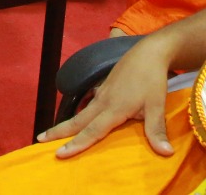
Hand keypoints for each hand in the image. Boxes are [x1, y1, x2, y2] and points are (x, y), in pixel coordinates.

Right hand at [37, 37, 174, 157]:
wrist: (149, 52)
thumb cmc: (153, 79)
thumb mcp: (157, 106)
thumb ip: (157, 130)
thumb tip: (166, 153)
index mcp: (113, 108)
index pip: (92, 131)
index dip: (76, 144)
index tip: (60, 153)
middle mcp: (103, 101)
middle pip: (78, 120)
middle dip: (59, 131)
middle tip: (40, 140)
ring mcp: (102, 92)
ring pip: (81, 111)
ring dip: (67, 123)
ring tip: (53, 132)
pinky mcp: (105, 86)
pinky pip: (89, 103)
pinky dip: (80, 112)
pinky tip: (80, 115)